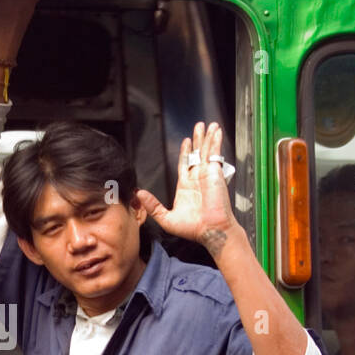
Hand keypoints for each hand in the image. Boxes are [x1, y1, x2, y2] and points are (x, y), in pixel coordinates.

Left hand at [136, 121, 236, 247]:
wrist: (211, 230)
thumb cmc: (192, 228)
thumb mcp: (166, 218)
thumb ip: (153, 205)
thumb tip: (138, 194)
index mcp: (186, 187)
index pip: (185, 164)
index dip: (185, 152)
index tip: (186, 141)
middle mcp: (197, 178)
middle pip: (196, 153)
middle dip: (197, 140)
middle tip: (199, 127)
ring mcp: (207, 174)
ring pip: (205, 150)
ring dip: (206, 137)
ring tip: (208, 125)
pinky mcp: (215, 171)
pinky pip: (215, 152)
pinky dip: (215, 141)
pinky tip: (216, 131)